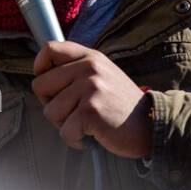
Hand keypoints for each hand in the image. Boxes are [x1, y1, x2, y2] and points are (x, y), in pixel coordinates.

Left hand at [31, 40, 152, 158]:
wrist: (150, 125)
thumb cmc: (121, 105)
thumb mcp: (102, 75)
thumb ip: (77, 70)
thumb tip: (43, 74)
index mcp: (90, 57)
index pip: (49, 49)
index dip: (40, 68)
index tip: (49, 85)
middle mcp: (89, 68)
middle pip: (40, 85)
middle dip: (50, 104)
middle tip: (71, 112)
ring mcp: (90, 88)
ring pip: (50, 111)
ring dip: (64, 124)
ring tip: (86, 124)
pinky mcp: (90, 111)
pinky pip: (64, 131)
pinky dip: (74, 140)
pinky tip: (91, 136)